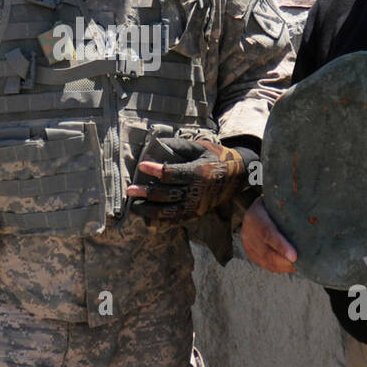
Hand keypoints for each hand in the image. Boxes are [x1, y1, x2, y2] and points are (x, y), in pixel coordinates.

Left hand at [126, 137, 248, 220]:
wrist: (236, 176)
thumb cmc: (214, 157)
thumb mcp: (200, 147)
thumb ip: (178, 146)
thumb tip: (155, 145)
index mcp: (200, 172)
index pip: (175, 173)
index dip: (157, 170)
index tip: (142, 165)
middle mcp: (198, 191)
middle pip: (170, 194)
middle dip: (148, 193)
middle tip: (130, 190)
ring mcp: (197, 205)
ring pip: (171, 211)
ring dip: (150, 210)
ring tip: (134, 206)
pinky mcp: (196, 214)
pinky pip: (176, 221)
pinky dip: (160, 221)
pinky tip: (146, 217)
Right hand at [240, 197, 296, 273]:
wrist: (254, 209)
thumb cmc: (272, 204)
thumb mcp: (277, 202)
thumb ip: (289, 209)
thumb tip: (312, 219)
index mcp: (255, 215)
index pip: (268, 233)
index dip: (281, 246)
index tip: (294, 256)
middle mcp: (248, 231)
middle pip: (266, 252)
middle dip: (284, 262)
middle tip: (302, 265)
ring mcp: (247, 244)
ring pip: (265, 261)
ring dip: (283, 267)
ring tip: (300, 267)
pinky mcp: (250, 253)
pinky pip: (264, 264)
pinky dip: (278, 268)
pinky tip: (290, 267)